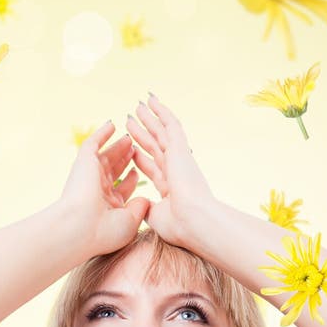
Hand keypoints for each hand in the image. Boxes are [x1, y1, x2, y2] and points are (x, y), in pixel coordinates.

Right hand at [59, 121, 150, 255]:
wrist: (80, 227)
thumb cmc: (106, 232)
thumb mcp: (130, 222)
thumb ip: (140, 208)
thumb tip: (146, 199)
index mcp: (109, 207)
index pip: (121, 190)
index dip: (131, 181)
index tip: (139, 172)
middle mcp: (98, 191)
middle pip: (114, 171)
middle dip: (125, 160)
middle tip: (135, 148)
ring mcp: (91, 176)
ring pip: (106, 157)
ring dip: (117, 147)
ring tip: (128, 137)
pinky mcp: (84, 162)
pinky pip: (93, 143)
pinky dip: (102, 134)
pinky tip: (111, 125)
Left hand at [126, 96, 217, 248]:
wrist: (195, 220)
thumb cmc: (179, 226)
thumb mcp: (156, 217)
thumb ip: (147, 208)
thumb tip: (140, 205)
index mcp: (171, 188)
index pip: (153, 168)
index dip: (141, 158)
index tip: (131, 150)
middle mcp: (176, 170)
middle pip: (155, 147)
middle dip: (142, 134)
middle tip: (131, 121)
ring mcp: (179, 158)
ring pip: (161, 133)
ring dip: (149, 119)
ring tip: (137, 106)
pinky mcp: (180, 149)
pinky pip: (170, 125)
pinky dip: (161, 112)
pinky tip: (151, 100)